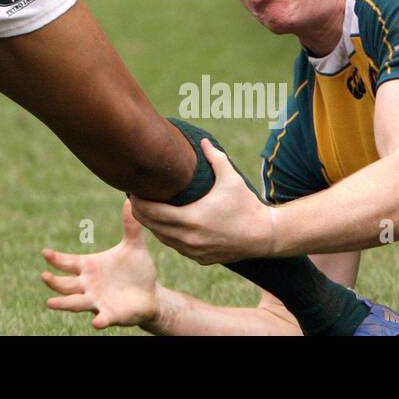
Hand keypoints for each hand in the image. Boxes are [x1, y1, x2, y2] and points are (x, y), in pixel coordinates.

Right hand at [41, 200, 161, 329]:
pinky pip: (102, 319)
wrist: (151, 294)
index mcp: (90, 266)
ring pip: (75, 302)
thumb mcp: (134, 246)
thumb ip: (130, 227)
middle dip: (54, 281)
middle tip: (44, 276)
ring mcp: (97, 301)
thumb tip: (130, 200)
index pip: (68, 262)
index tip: (45, 252)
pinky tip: (95, 323)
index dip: (56, 258)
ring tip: (50, 302)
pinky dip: (99, 321)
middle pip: (65, 284)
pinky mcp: (111, 315)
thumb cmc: (137, 270)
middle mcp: (88, 284)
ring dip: (63, 303)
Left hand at [129, 139, 274, 264]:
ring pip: (162, 239)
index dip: (139, 203)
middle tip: (134, 197)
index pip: (154, 213)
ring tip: (144, 208)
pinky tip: (164, 224)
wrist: (265, 236)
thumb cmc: (247, 205)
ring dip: (152, 225)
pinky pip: (175, 247)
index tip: (132, 191)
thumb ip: (215, 157)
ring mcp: (195, 251)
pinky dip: (166, 236)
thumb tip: (202, 140)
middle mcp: (190, 238)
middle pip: (153, 227)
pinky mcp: (201, 258)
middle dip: (140, 212)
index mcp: (192, 218)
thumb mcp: (231, 178)